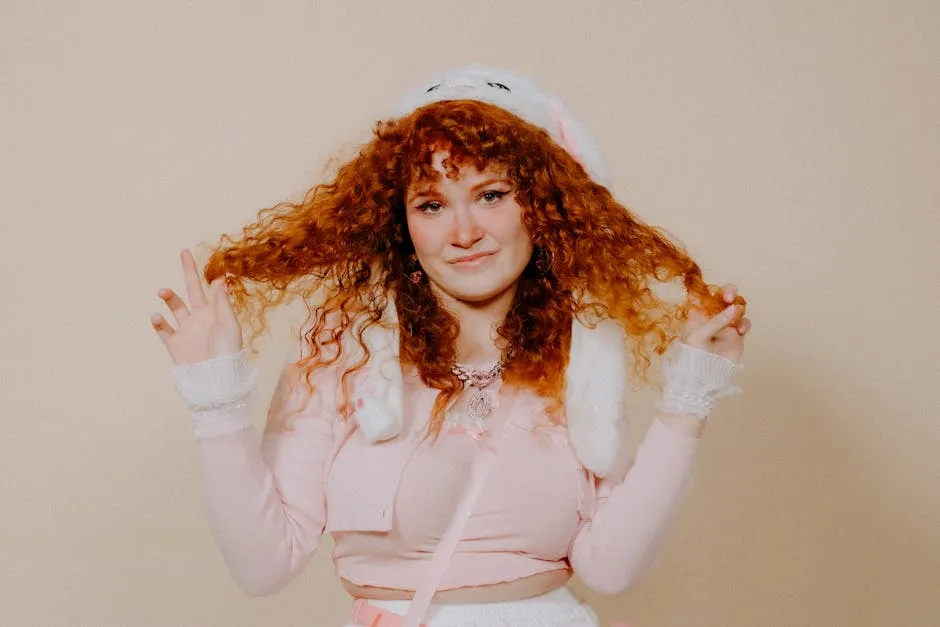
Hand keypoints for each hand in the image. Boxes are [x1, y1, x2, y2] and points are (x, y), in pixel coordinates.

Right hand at [151, 249, 242, 364]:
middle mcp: (200, 318)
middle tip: (183, 252)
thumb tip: (219, 279)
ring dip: (168, 297)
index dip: (209, 275)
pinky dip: (157, 321)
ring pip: (174, 307)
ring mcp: (186, 330)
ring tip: (162, 291)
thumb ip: (221, 302)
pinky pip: (163, 329)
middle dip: (188, 271)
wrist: (216, 378)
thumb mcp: (228, 323)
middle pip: (191, 289)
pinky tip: (157, 316)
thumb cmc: (228, 351)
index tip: (212, 265)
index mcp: (215, 313)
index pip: (210, 289)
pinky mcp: (174, 344)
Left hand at [681, 283, 751, 363]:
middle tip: (728, 296)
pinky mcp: (736, 334)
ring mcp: (725, 324)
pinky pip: (744, 322)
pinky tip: (740, 330)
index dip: (706, 288)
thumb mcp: (699, 335)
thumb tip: (733, 308)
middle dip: (728, 291)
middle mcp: (712, 316)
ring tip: (735, 314)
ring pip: (736, 306)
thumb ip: (716, 321)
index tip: (710, 289)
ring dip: (738, 306)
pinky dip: (745, 323)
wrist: (704, 375)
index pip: (702, 295)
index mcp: (697, 314)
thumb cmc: (694, 356)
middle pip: (722, 295)